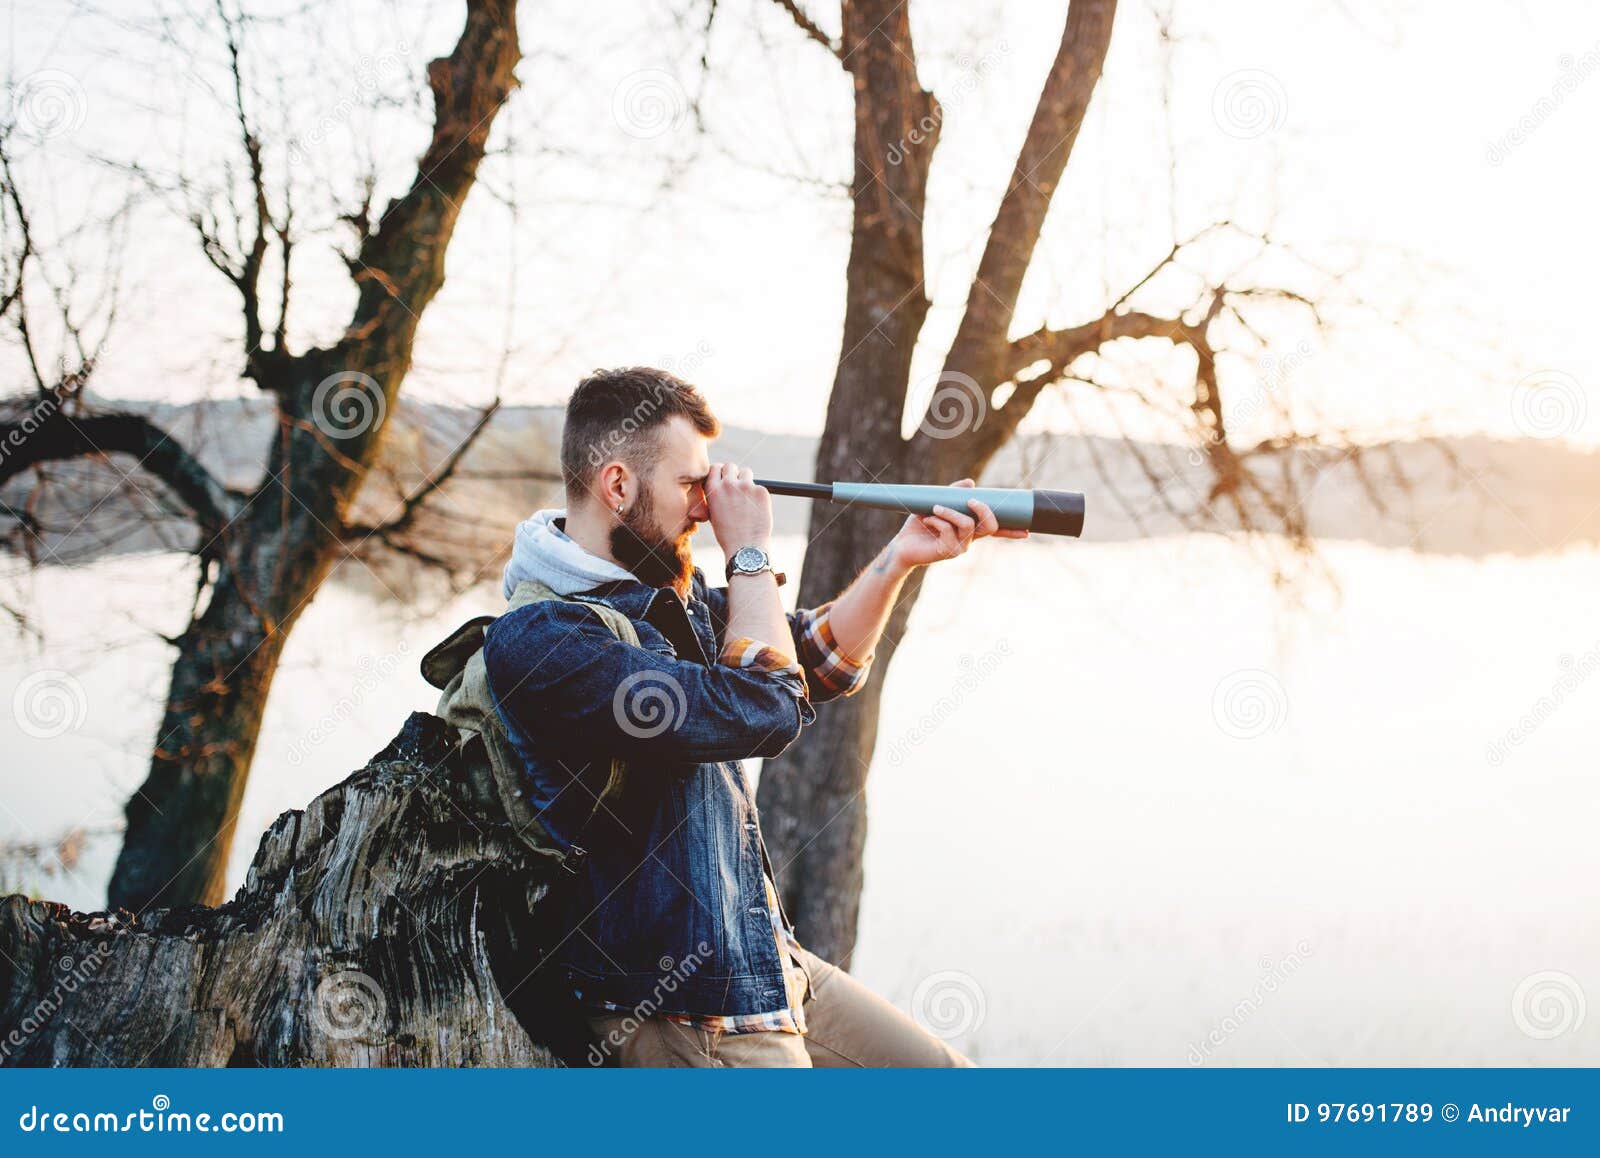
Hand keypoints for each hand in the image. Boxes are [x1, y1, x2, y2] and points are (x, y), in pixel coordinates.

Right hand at [704, 463, 772, 556]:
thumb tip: (721, 483)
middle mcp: (728, 485)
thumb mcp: (712, 513)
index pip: (715, 467)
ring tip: (746, 499)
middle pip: (730, 466)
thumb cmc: (727, 534)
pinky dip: (758, 495)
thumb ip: (715, 495)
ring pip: (746, 473)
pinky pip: (759, 487)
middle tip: (736, 486)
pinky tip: (755, 510)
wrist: (745, 546)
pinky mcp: (761, 491)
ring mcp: (746, 486)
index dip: (719, 472)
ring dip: (746, 481)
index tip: (723, 478)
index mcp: (713, 490)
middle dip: (733, 474)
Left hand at [885, 478, 1027, 570]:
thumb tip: (971, 483)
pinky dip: (938, 521)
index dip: (1012, 531)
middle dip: (984, 509)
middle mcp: (969, 539)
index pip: (995, 529)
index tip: (1028, 531)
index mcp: (970, 528)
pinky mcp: (948, 552)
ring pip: (968, 525)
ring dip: (951, 512)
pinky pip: (950, 532)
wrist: (901, 545)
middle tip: (971, 500)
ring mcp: (961, 547)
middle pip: (990, 526)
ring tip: (935, 508)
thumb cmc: (920, 524)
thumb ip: (954, 493)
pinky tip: (927, 521)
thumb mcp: (937, 502)